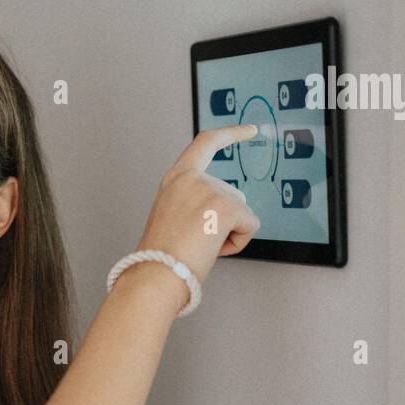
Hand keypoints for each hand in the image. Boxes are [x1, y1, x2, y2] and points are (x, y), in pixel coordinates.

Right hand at [134, 123, 261, 289]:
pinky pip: (250, 227)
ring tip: (199, 246)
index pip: (206, 143)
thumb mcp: (174, 216)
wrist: (155, 274)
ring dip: (228, 234)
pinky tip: (212, 249)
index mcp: (176, 179)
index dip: (230, 134)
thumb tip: (232, 210)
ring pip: (242, 213)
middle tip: (195, 241)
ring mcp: (210, 189)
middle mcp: (192, 178)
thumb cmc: (161, 257)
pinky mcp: (227, 206)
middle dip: (225, 221)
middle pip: (233, 195)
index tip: (250, 130)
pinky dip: (237, 243)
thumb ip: (197, 202)